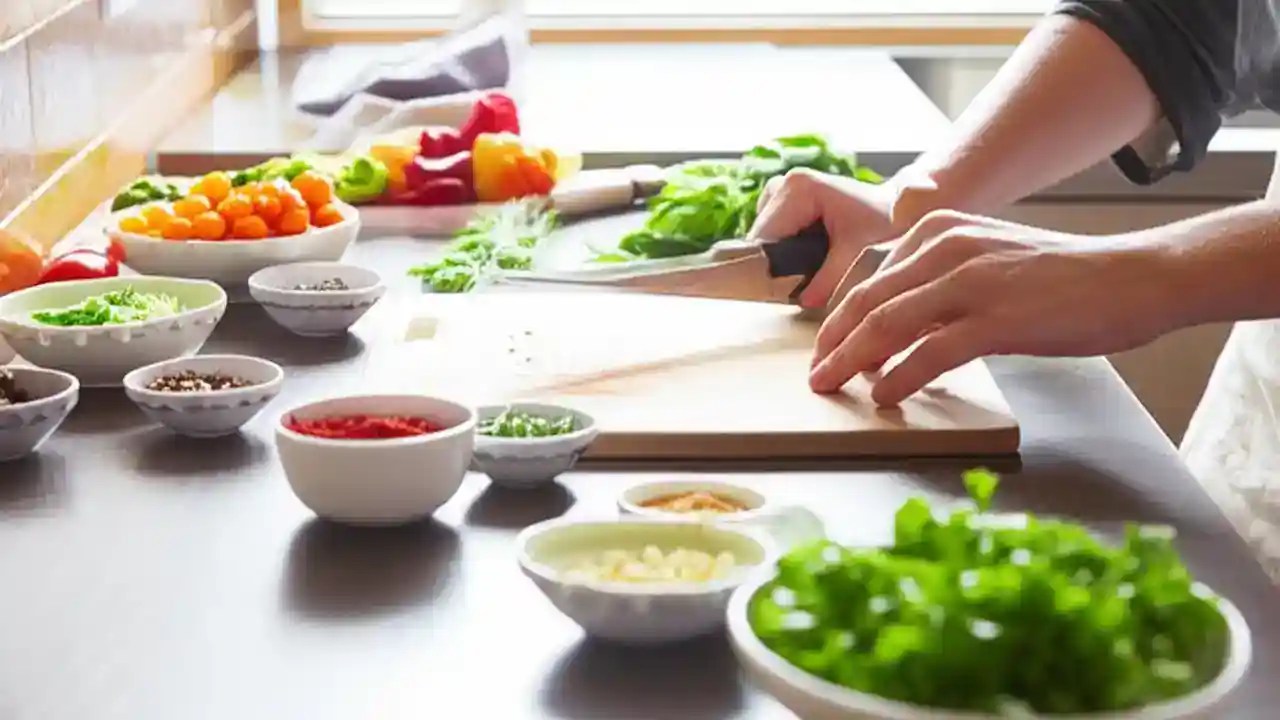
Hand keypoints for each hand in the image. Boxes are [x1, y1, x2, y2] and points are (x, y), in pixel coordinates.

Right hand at [748, 169, 895, 308]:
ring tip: (810, 274)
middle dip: (777, 268)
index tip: (783, 295)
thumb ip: (828, 279)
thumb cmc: (885, 225)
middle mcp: (783, 185)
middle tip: (801, 289)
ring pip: (763, 240)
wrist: (900, 209)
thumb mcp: (859, 255)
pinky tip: (809, 261)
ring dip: (780, 262)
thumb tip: (803, 301)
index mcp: (798, 189)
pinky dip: (786, 254)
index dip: (769, 271)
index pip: (763, 240)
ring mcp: (781, 191)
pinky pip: (772, 236)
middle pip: (760, 240)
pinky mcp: (784, 203)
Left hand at [809, 210, 1176, 404]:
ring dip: (851, 362)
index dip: (841, 318)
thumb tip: (898, 330)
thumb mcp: (988, 261)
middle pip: (868, 301)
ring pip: (887, 325)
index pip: (870, 277)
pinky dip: (900, 377)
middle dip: (833, 342)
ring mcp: (970, 281)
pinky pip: (929, 352)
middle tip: (816, 374)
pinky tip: (886, 396)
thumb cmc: (1064, 276)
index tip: (828, 347)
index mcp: (939, 229)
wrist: (1131, 276)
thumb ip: (940, 284)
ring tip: (833, 388)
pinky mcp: (995, 317)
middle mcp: (946, 247)